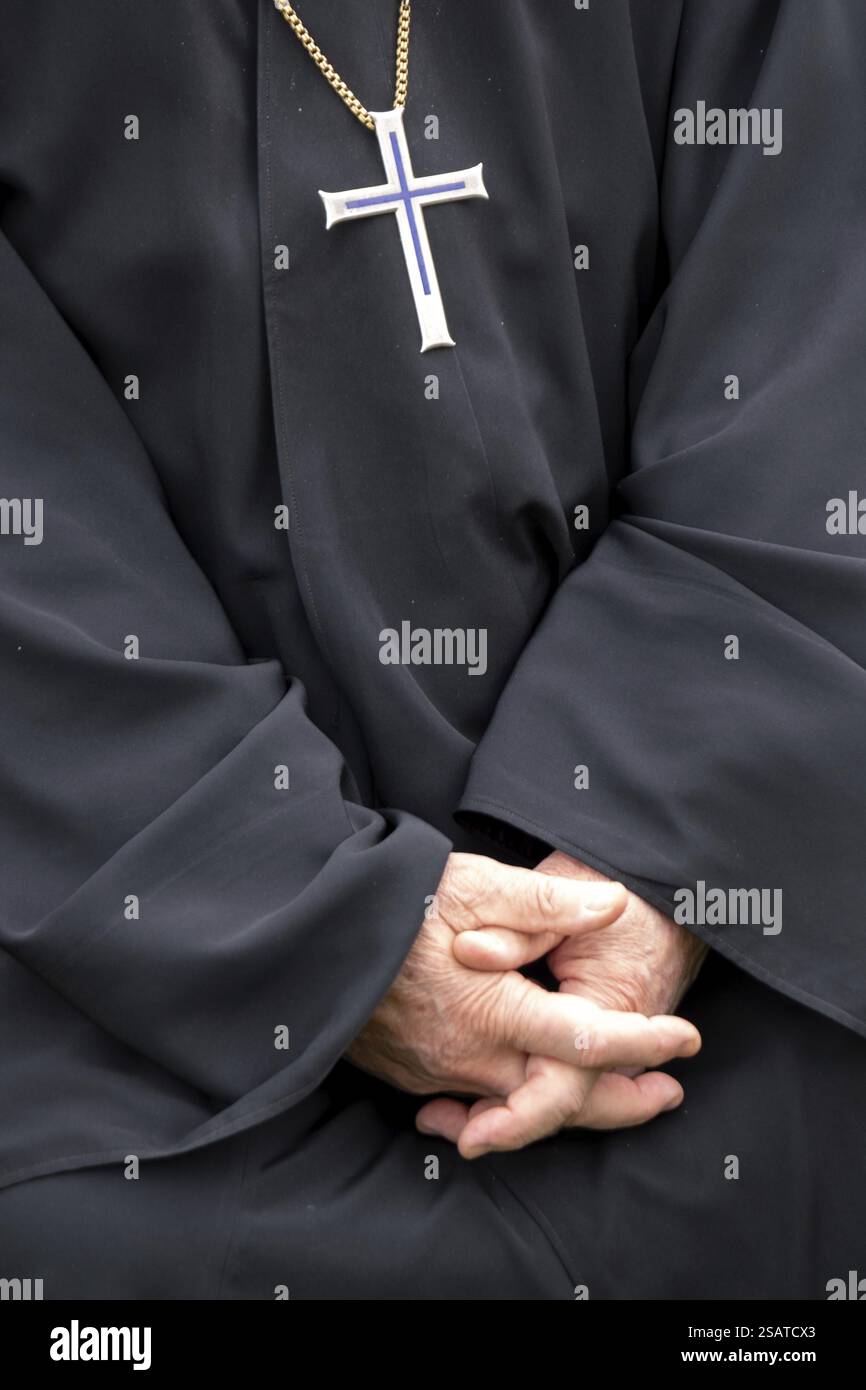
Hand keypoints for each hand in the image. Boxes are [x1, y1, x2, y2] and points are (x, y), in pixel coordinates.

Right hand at [347, 852, 699, 1118]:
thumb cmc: (390, 900)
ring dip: (574, 1101)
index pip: (586, 1041)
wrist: (307, 936)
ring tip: (620, 1093)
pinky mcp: (413, 1076)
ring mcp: (437, 1073)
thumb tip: (613, 903)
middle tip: (670, 1092)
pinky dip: (517, 1104)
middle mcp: (468, 1055)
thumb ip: (546, 900)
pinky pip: (477, 1102)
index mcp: (491, 1008)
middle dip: (623, 1100)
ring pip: (522, 1106)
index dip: (644, 1043)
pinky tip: (535, 1088)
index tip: (686, 1040)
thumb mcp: (471, 885)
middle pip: (562, 1098)